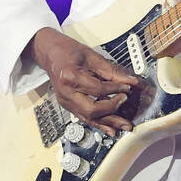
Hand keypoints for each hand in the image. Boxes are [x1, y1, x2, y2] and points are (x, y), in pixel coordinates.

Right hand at [30, 28, 144, 136]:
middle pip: (92, 109)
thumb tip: (129, 81)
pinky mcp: (68, 106)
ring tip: (124, 125)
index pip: (98, 89)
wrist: (50, 54)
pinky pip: (85, 118)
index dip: (116, 89)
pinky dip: (99, 124)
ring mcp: (65, 102)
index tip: (128, 87)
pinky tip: (110, 128)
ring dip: (108, 123)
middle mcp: (66, 93)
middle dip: (112, 109)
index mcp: (70, 77)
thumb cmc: (67, 52)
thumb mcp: (91, 56)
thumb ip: (111, 71)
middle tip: (125, 101)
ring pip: (89, 118)